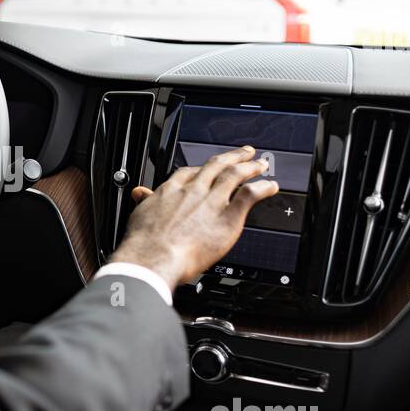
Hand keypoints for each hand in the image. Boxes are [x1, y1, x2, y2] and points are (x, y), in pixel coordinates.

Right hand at [108, 144, 278, 289]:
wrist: (155, 257)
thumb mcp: (139, 215)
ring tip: (260, 164)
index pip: (191, 171)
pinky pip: (250, 195)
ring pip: (235, 175)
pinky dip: (263, 188)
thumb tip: (140, 194)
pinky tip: (270, 186)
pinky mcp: (228, 216)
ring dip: (250, 167)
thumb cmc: (145, 243)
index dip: (203, 168)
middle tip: (244, 153)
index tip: (209, 168)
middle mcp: (194, 190)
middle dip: (233, 157)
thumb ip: (145, 201)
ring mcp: (212, 201)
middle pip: (217, 165)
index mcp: (172, 190)